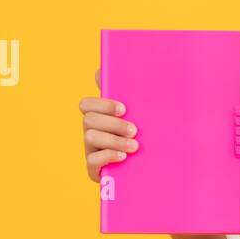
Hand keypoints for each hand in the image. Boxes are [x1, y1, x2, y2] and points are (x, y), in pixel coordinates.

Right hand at [79, 67, 137, 182]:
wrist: (153, 169)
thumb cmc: (146, 137)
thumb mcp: (141, 115)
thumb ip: (129, 94)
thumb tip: (105, 68)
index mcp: (100, 116)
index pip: (86, 104)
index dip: (102, 104)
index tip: (124, 109)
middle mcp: (91, 131)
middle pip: (89, 120)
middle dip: (113, 124)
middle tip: (134, 130)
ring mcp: (91, 150)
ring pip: (90, 137)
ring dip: (114, 140)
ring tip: (134, 146)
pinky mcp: (94, 169)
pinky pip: (92, 161)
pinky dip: (108, 156)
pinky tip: (123, 157)